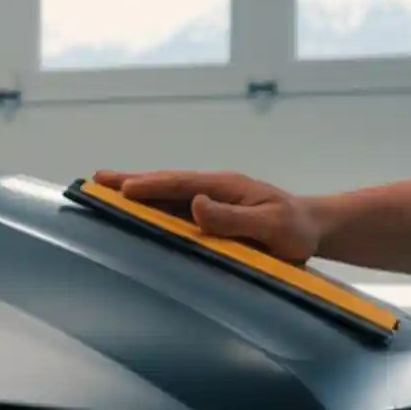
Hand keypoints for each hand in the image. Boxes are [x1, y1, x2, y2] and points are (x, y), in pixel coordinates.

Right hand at [92, 169, 321, 262]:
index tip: (122, 189)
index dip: (151, 186)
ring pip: (167, 193)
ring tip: (105, 190)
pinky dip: (151, 205)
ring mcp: (211, 199)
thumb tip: (196, 204)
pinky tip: (136, 210)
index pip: (182, 184)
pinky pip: (175, 207)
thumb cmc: (296, 229)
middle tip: (97, 180)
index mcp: (226, 186)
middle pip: (166, 182)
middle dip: (131, 181)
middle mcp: (214, 188)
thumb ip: (235, 217)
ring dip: (137, 190)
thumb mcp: (272, 226)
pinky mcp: (211, 213)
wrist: (313, 228)